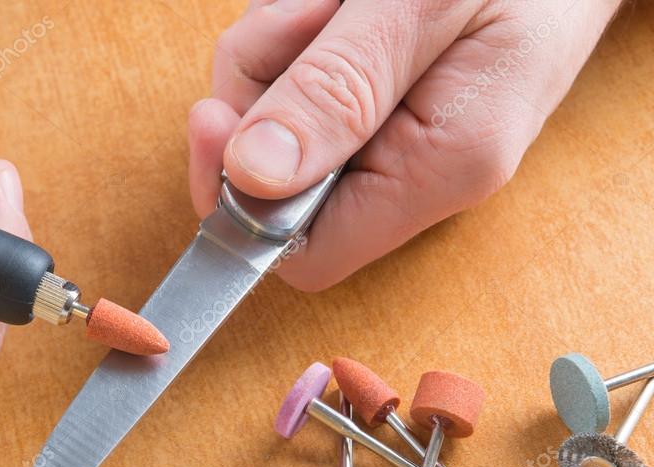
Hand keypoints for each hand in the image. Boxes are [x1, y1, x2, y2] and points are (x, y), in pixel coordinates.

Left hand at [189, 0, 622, 289]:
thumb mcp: (422, 6)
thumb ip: (340, 90)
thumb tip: (254, 174)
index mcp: (439, 169)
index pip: (306, 254)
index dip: (239, 204)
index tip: (214, 120)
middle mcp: (415, 170)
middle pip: (276, 183)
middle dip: (257, 95)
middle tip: (303, 18)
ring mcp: (396, 139)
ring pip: (273, 126)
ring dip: (273, 52)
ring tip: (330, 0)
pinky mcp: (379, 107)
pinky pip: (294, 88)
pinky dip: (291, 38)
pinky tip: (333, 3)